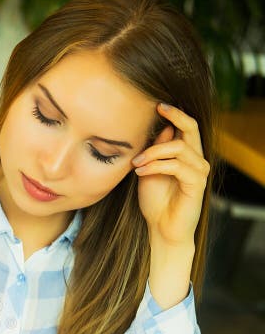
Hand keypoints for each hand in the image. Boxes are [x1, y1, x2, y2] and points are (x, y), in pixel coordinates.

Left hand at [133, 103, 209, 247]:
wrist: (161, 229)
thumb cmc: (155, 202)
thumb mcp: (148, 172)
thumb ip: (154, 152)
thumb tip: (159, 129)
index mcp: (185, 154)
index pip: (186, 126)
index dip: (174, 113)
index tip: (157, 104)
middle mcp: (196, 159)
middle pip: (191, 128)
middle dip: (175, 115)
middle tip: (157, 108)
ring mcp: (198, 171)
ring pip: (178, 148)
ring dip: (153, 152)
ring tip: (136, 164)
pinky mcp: (196, 184)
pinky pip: (176, 166)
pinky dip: (156, 166)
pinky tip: (141, 173)